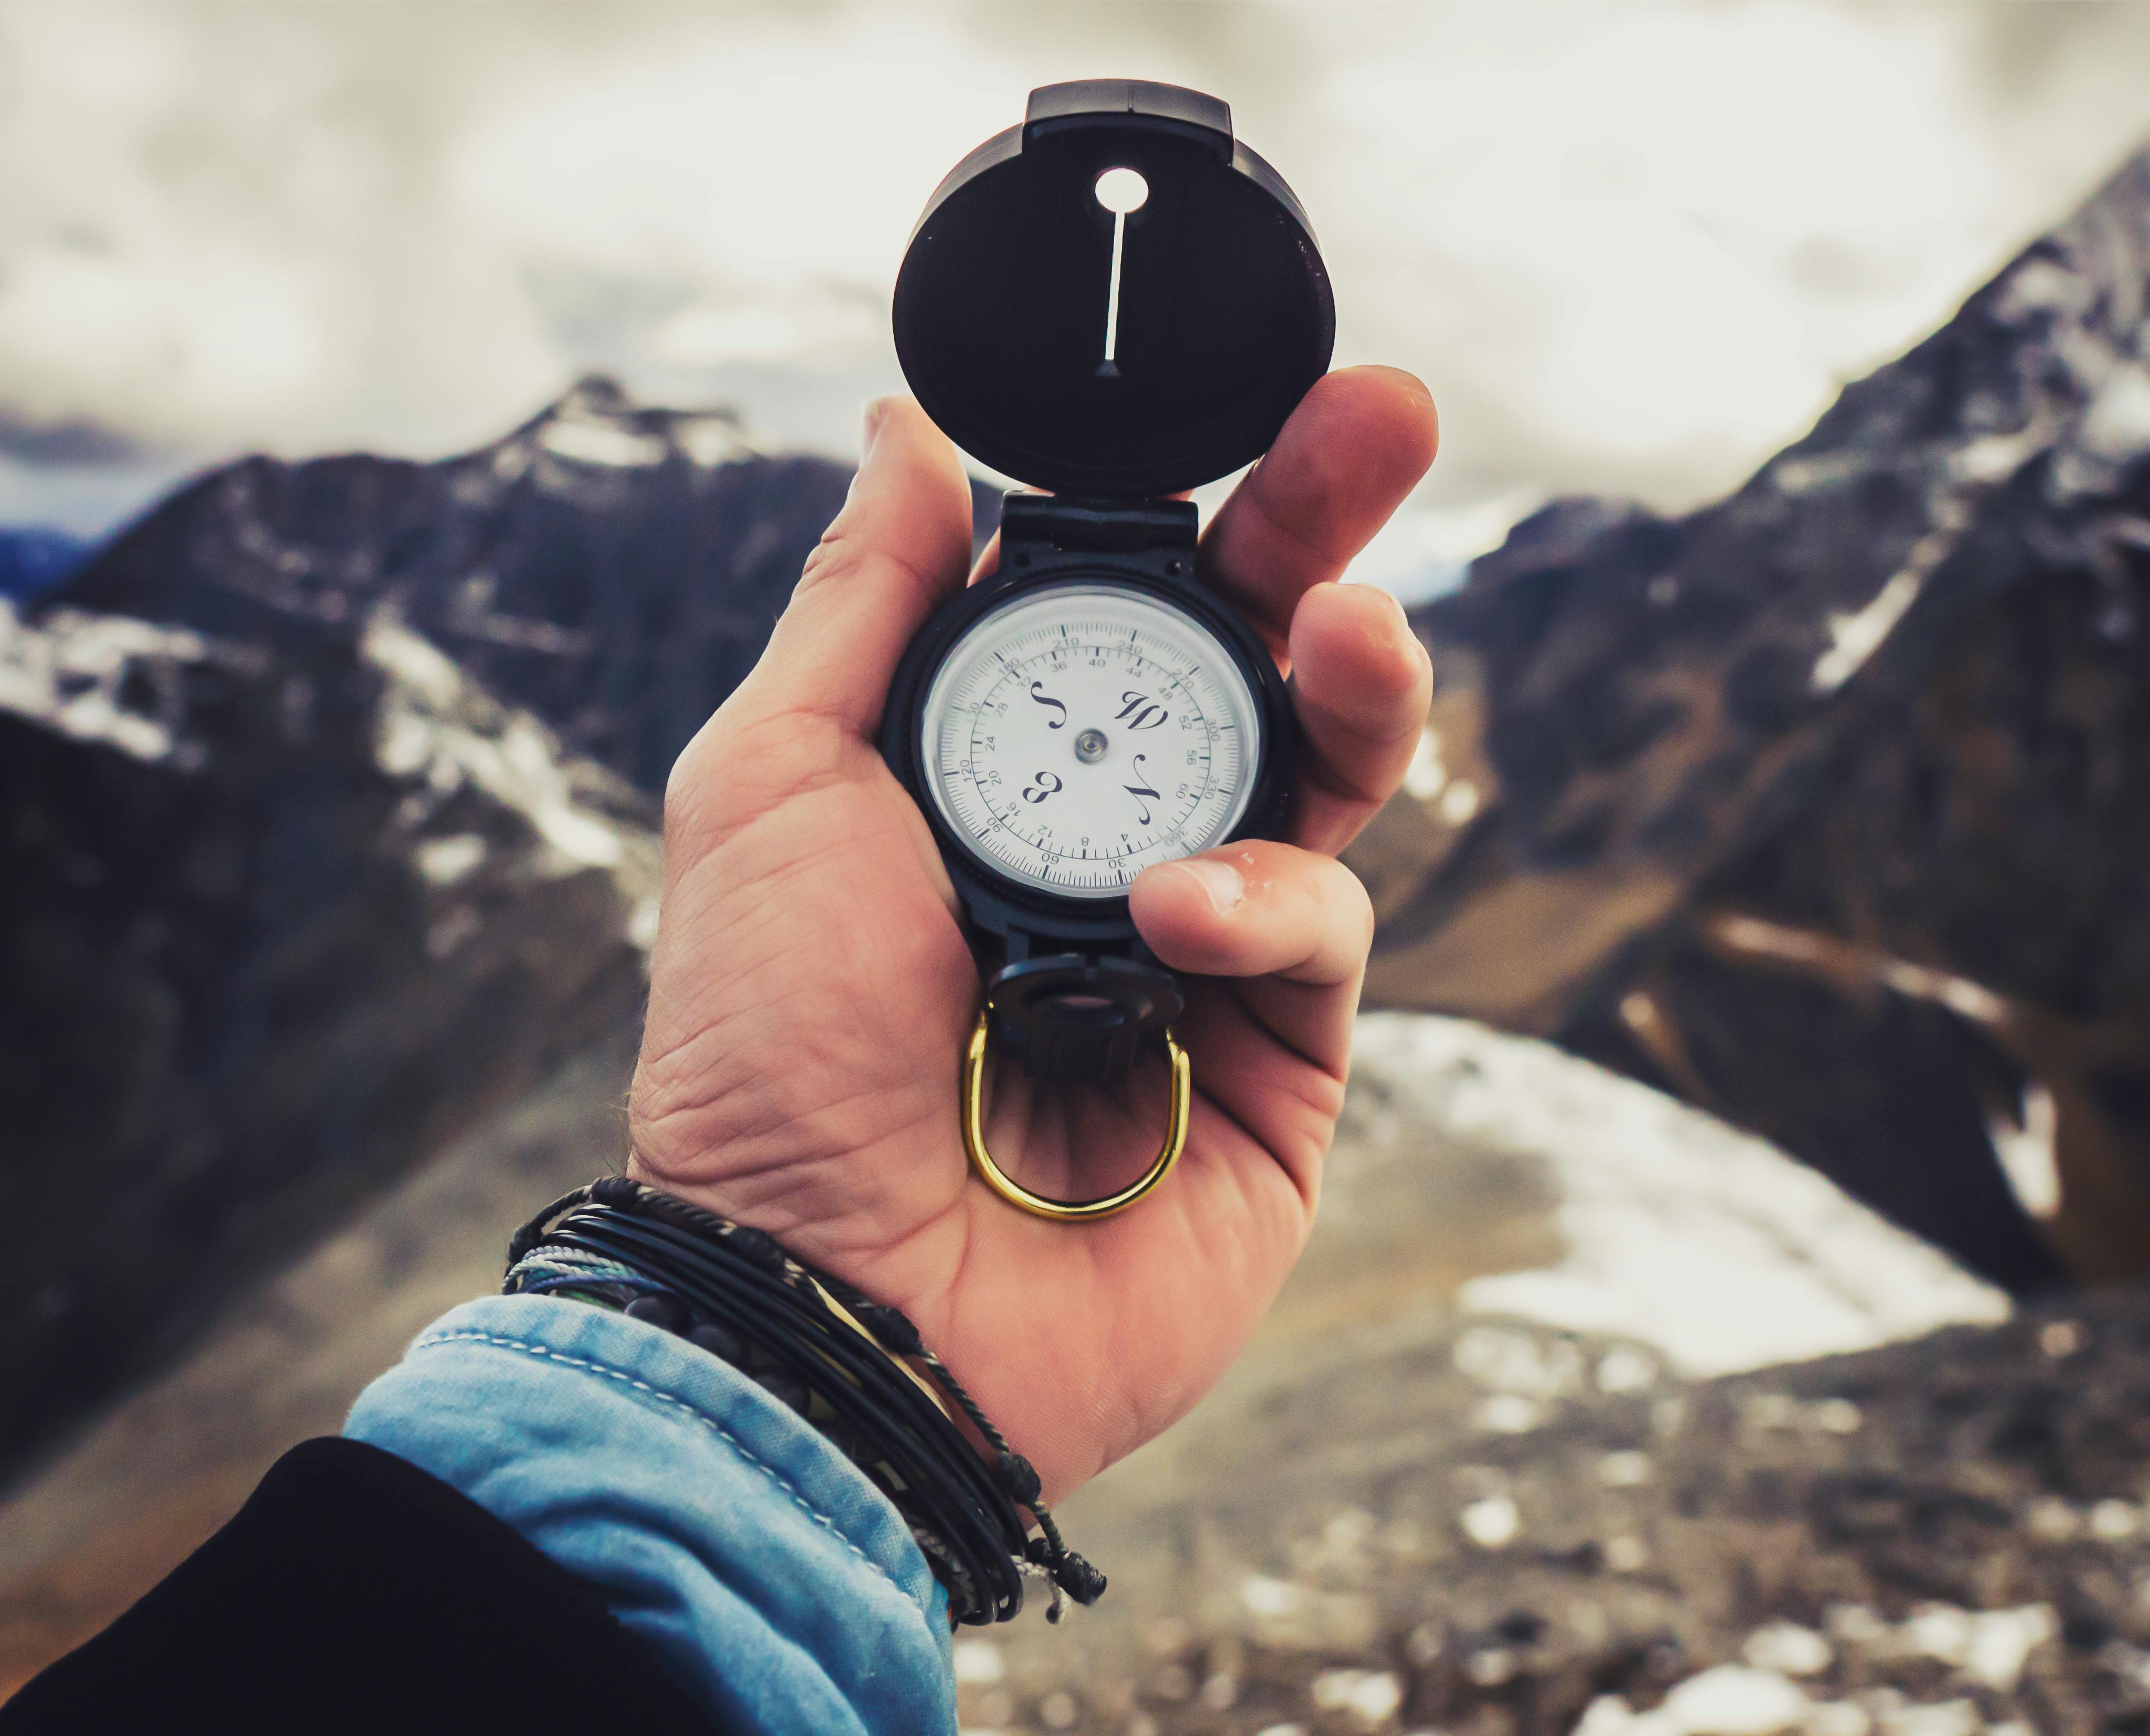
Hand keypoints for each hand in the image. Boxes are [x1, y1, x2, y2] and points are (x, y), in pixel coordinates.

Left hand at [628, 370, 1437, 1500]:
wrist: (820, 1293)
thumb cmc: (765, 1051)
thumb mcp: (772, 782)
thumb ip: (867, 601)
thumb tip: (908, 433)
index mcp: (994, 770)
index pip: (1125, 600)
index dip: (1199, 498)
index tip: (1260, 402)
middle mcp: (1113, 847)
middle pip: (1255, 658)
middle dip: (1326, 526)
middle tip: (1384, 414)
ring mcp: (1208, 959)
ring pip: (1328, 779)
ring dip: (1352, 685)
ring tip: (1346, 630)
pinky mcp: (1279, 1068)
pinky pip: (1322, 933)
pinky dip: (1262, 902)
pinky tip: (1181, 917)